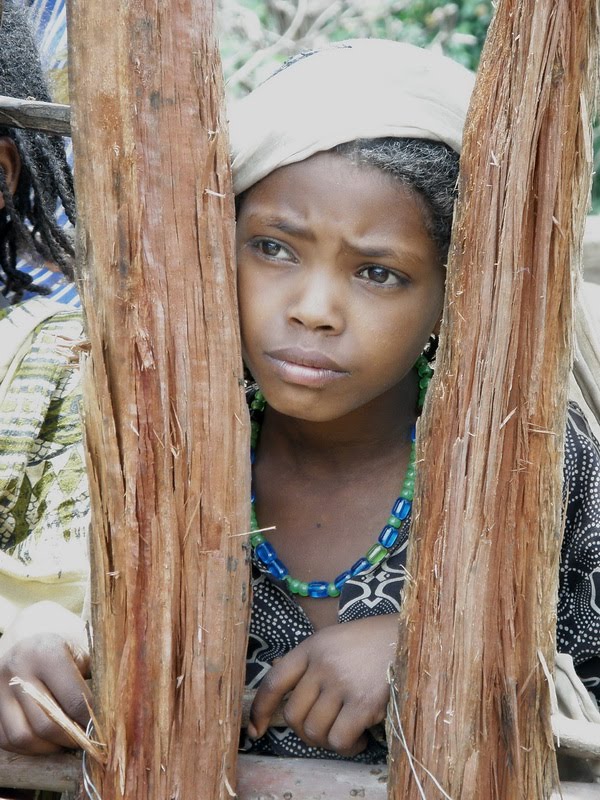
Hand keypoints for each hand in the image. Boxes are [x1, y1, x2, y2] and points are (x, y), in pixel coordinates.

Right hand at [0, 601, 90, 753]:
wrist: (30, 631)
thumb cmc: (65, 641)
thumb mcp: (85, 647)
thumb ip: (98, 674)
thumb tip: (112, 712)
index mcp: (46, 651)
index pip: (73, 700)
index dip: (90, 721)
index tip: (103, 729)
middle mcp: (18, 669)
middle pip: (46, 724)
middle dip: (71, 738)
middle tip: (87, 741)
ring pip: (24, 737)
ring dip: (49, 747)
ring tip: (68, 741)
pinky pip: (7, 739)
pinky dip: (29, 747)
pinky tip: (47, 740)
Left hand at [248, 614, 397, 756]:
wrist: (412, 635)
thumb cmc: (372, 642)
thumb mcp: (334, 641)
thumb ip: (310, 663)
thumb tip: (283, 692)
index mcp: (311, 647)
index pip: (274, 681)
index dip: (259, 710)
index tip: (256, 730)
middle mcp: (322, 664)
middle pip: (293, 714)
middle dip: (305, 731)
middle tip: (325, 729)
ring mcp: (341, 683)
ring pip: (314, 730)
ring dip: (327, 741)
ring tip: (345, 733)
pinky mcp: (363, 702)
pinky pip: (339, 739)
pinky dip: (347, 747)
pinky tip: (359, 739)